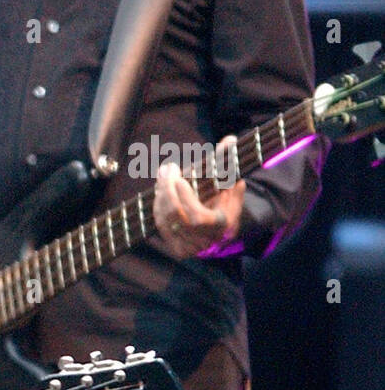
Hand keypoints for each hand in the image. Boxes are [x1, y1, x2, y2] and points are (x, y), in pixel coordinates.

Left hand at [153, 138, 244, 259]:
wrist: (222, 234)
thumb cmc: (226, 204)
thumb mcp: (231, 185)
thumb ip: (229, 165)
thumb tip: (229, 139)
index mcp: (221, 227)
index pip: (196, 217)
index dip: (184, 198)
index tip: (178, 178)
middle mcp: (204, 241)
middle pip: (176, 216)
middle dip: (167, 189)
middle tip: (167, 169)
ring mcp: (189, 248)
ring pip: (165, 220)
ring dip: (161, 194)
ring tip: (164, 174)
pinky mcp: (177, 250)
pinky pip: (161, 225)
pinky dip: (159, 205)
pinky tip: (161, 190)